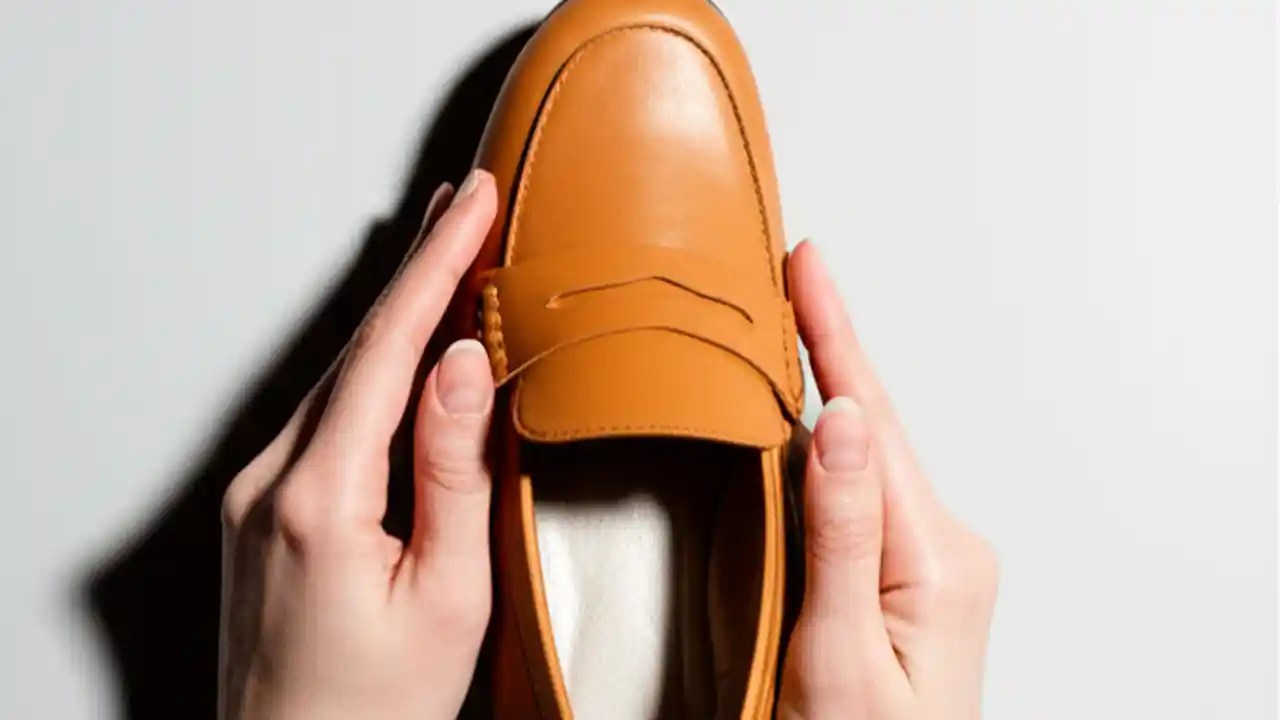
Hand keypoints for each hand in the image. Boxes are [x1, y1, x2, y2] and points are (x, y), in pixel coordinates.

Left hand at [218, 170, 497, 719]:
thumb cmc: (377, 706)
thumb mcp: (448, 595)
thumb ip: (452, 471)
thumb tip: (463, 364)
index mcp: (318, 498)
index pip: (387, 350)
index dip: (437, 266)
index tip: (475, 203)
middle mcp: (270, 483)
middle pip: (358, 350)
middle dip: (417, 270)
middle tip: (466, 205)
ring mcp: (256, 496)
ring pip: (339, 380)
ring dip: (398, 318)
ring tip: (448, 261)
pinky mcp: (262, 512)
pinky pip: (325, 417)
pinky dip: (373, 370)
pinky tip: (406, 352)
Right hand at [778, 241, 998, 718]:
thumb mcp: (839, 653)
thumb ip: (841, 533)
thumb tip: (837, 419)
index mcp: (935, 558)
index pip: (868, 424)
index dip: (831, 337)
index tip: (805, 264)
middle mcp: (942, 548)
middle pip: (869, 426)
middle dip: (826, 345)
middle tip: (786, 272)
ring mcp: (926, 562)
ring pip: (860, 457)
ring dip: (821, 389)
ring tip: (783, 327)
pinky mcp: (903, 576)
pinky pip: (856, 493)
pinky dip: (821, 446)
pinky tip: (796, 421)